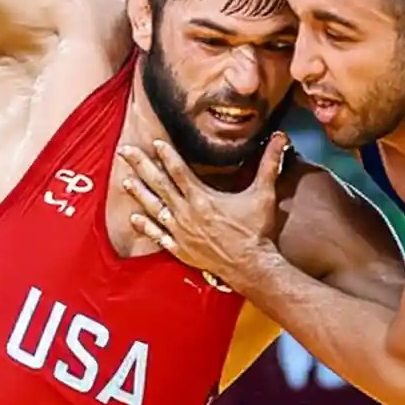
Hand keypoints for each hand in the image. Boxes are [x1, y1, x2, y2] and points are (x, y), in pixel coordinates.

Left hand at [117, 134, 288, 285]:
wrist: (250, 266)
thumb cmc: (256, 231)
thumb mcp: (263, 194)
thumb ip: (268, 164)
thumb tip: (280, 138)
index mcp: (202, 198)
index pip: (179, 170)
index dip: (166, 154)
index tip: (154, 141)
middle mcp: (186, 212)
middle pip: (158, 184)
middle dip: (140, 165)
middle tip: (124, 151)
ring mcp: (180, 232)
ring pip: (154, 208)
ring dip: (138, 193)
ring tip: (124, 180)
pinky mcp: (180, 248)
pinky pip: (158, 235)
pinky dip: (145, 226)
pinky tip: (134, 218)